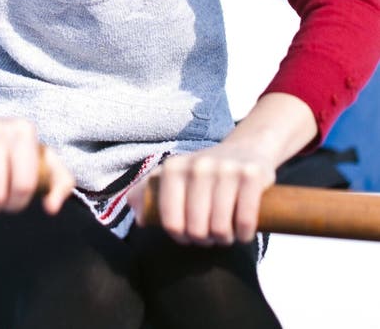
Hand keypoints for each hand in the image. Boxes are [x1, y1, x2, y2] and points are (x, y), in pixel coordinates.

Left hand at [127, 143, 274, 245]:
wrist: (246, 149)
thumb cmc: (204, 172)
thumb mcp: (174, 175)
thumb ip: (147, 192)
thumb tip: (138, 216)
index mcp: (174, 167)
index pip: (170, 221)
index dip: (179, 237)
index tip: (187, 236)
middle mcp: (198, 165)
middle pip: (197, 229)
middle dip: (203, 240)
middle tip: (209, 235)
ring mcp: (226, 169)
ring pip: (221, 227)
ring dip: (224, 239)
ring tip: (225, 234)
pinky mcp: (251, 175)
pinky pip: (245, 220)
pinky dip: (244, 234)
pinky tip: (242, 232)